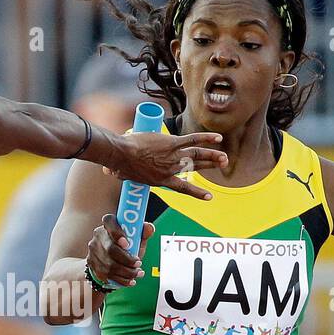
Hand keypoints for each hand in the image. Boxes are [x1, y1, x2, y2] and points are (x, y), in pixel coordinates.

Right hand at [87, 215, 155, 287]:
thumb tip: (149, 228)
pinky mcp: (92, 264)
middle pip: (110, 249)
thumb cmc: (125, 247)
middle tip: (139, 263)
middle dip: (127, 259)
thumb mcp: (135, 239)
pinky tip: (131, 280)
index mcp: (108, 225)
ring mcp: (93, 251)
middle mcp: (98, 237)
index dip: (117, 233)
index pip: (109, 222)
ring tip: (138, 273)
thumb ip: (142, 233)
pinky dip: (122, 280)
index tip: (127, 244)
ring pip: (110, 265)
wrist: (109, 260)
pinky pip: (107, 275)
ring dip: (127, 272)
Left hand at [104, 131, 226, 199]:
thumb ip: (121, 173)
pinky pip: (192, 140)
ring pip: (197, 155)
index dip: (196, 192)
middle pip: (195, 167)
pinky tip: (217, 138)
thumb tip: (109, 171)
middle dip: (210, 165)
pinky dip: (205, 138)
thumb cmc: (120, 165)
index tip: (208, 196)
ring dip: (212, 155)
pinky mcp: (172, 143)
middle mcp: (171, 170)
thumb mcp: (124, 174)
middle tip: (222, 164)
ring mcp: (173, 156)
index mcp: (161, 180)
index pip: (183, 187)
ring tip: (224, 158)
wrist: (122, 155)